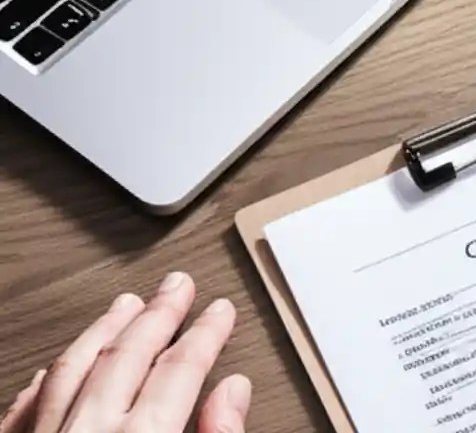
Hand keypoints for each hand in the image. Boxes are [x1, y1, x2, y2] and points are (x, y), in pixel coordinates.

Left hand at [1, 273, 250, 432]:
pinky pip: (24, 408)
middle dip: (159, 315)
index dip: (206, 334)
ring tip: (126, 305)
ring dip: (104, 332)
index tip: (220, 311)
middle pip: (127, 356)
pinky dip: (46, 382)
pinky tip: (57, 368)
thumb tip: (233, 392)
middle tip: (177, 285)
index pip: (181, 369)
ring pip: (72, 369)